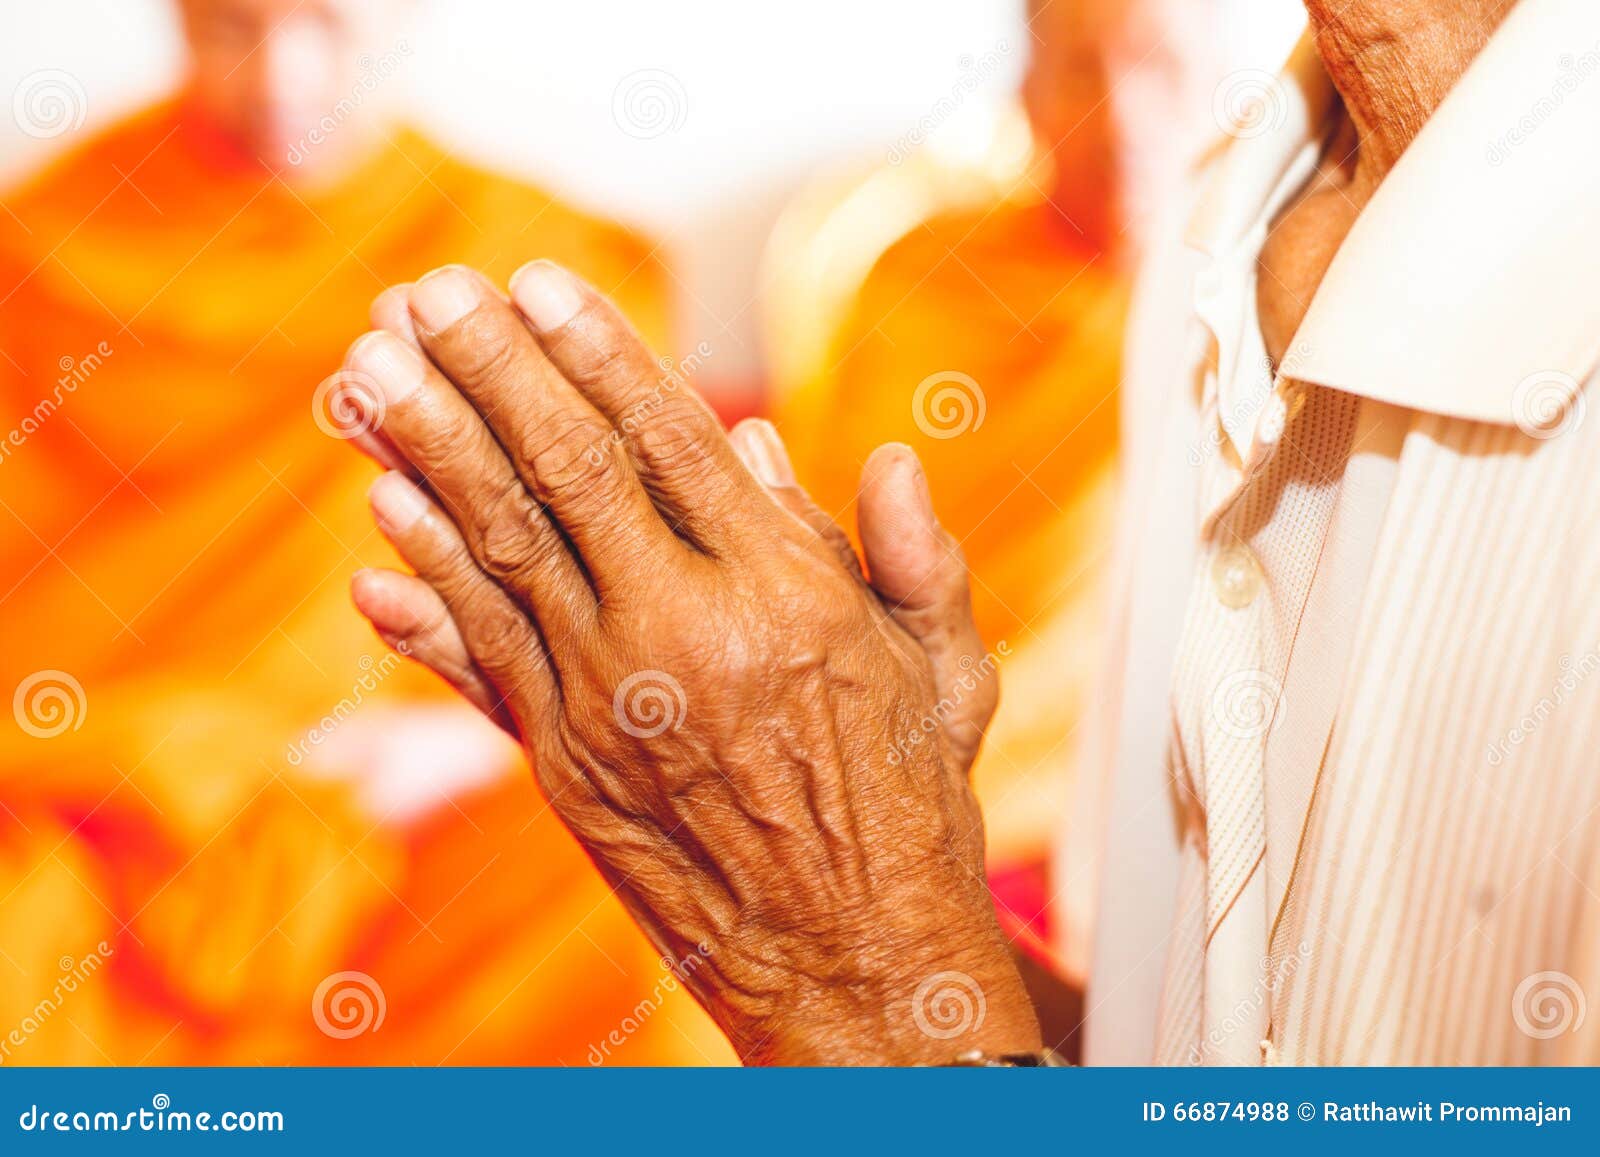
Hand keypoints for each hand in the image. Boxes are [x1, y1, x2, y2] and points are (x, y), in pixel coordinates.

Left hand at [338, 263, 1038, 1063]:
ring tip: (368, 366)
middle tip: (427, 291)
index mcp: (787, 596)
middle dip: (488, 370)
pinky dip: (426, 577)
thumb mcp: (948, 672)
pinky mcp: (561, 764)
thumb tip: (880, 457)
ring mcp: (609, 703)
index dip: (596, 354)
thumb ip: (915, 558)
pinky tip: (380, 510)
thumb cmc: (907, 805)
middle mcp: (686, 637)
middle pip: (567, 473)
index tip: (536, 281)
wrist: (848, 960)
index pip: (671, 443)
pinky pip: (480, 651)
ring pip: (502, 548)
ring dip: (426, 449)